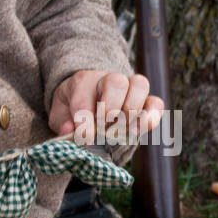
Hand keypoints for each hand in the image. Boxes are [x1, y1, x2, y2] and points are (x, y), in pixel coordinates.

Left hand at [48, 70, 163, 144]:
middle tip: (104, 127)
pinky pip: (156, 103)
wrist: (92, 103)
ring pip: (139, 85)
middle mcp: (109, 79)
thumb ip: (61, 122)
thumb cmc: (74, 109)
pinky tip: (140, 130)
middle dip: (110, 107)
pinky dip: (152, 117)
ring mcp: (130, 88)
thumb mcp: (60, 114)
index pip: (84, 95)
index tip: (84, 138)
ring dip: (132, 111)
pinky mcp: (147, 101)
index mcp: (84, 80)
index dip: (84, 118)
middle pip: (116, 81)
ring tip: (123, 130)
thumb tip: (69, 131)